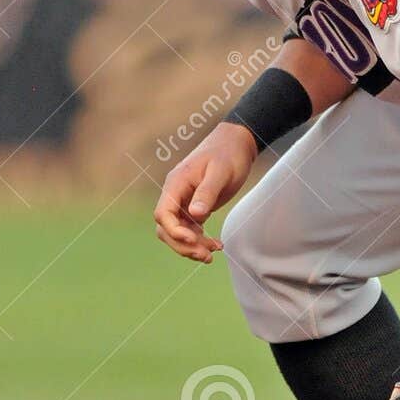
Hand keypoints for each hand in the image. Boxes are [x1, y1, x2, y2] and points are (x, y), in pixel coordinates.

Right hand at [154, 122, 257, 261]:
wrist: (236, 144)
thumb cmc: (228, 154)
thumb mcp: (220, 172)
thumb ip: (207, 192)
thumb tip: (196, 215)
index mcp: (176, 184)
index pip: (163, 213)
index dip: (174, 231)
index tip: (194, 239)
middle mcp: (175, 194)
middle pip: (166, 228)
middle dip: (183, 245)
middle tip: (207, 255)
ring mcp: (183, 202)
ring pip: (176, 232)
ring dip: (191, 246)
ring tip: (212, 254)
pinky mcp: (194, 207)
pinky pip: (189, 229)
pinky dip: (199, 240)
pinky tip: (215, 245)